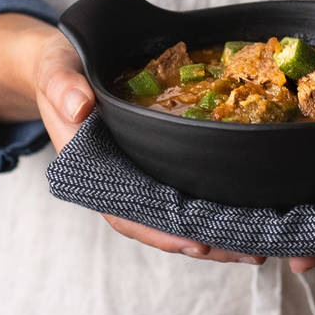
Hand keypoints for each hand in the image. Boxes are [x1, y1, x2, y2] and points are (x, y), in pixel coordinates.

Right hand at [0, 14, 263, 264]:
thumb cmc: (60, 69)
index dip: (159, 232)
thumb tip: (78, 105)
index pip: (125, 213)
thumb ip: (61, 86)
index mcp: (92, 169)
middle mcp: (120, 179)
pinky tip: (249, 212)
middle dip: (204, 242)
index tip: (196, 243)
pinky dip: (215, 203)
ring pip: (178, 213)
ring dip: (216, 231)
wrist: (67, 62)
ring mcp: (141, 172)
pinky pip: (186, 188)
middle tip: (249, 252)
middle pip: (161, 224)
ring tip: (258, 246)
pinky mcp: (159, 159)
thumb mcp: (56, 70)